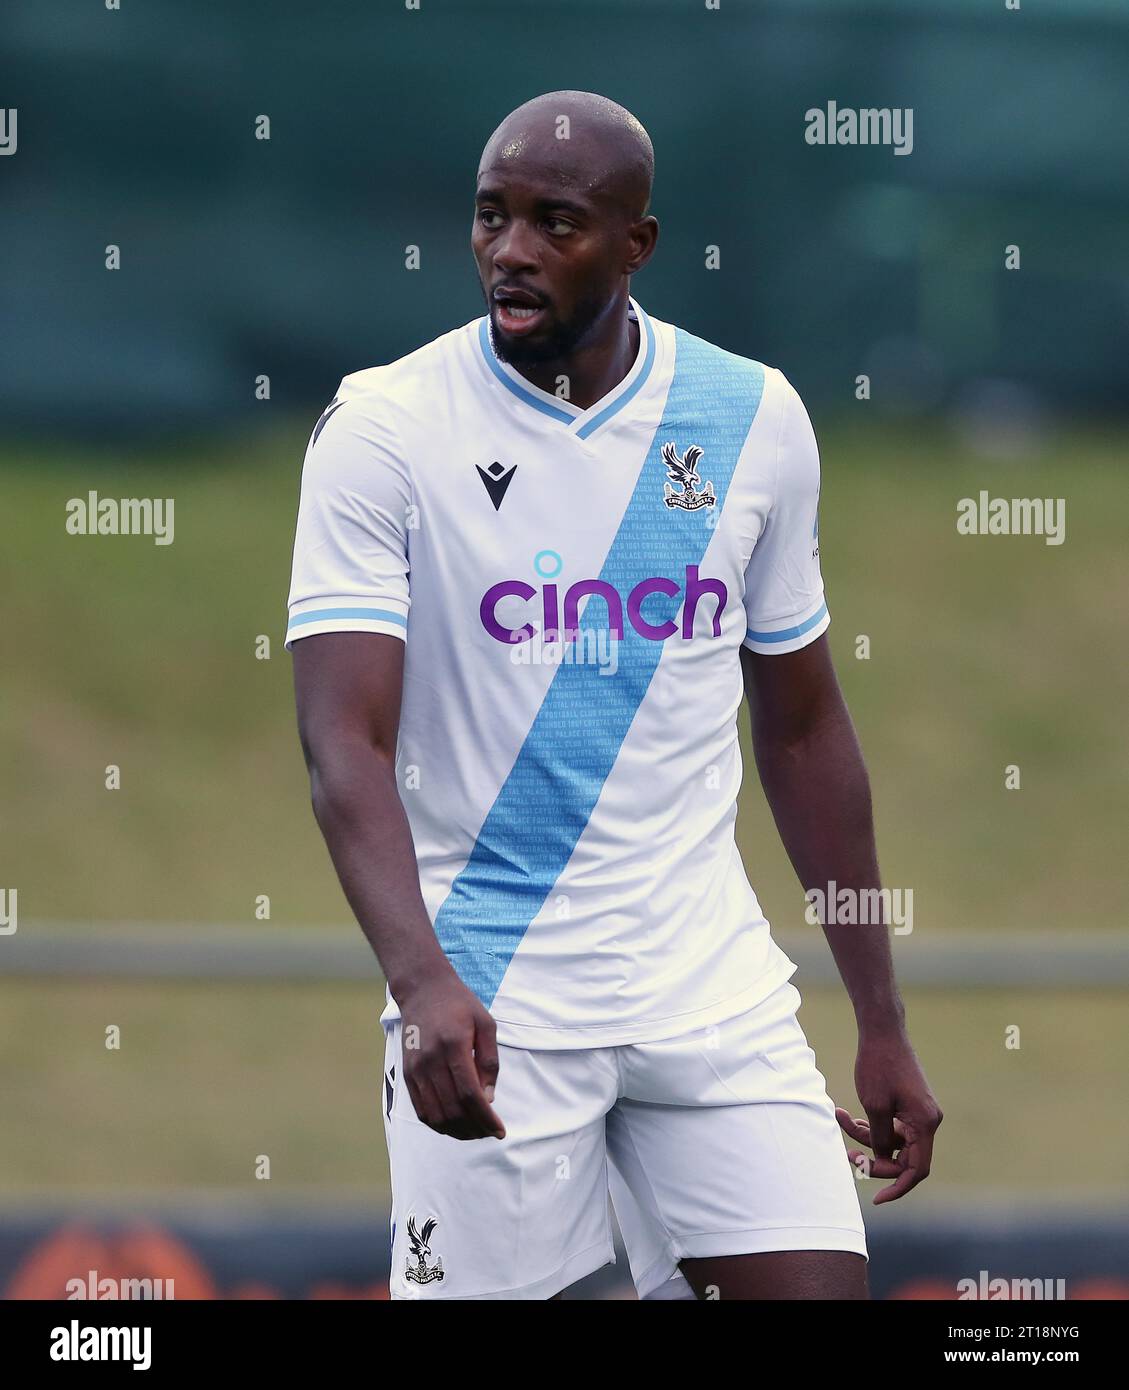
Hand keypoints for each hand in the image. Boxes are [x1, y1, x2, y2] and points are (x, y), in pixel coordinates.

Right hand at [396, 971, 504, 1140]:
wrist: (423, 990)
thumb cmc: (459, 1005)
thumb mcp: (485, 1024)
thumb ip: (489, 1061)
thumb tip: (489, 1098)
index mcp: (454, 1045)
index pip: (470, 1095)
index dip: (486, 1119)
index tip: (500, 1131)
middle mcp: (431, 1060)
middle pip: (452, 1110)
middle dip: (474, 1129)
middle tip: (490, 1132)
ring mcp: (416, 1069)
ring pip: (435, 1115)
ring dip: (457, 1131)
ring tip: (475, 1132)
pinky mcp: (408, 1074)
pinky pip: (421, 1109)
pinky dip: (438, 1124)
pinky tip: (454, 1125)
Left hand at [836, 1030, 941, 1203]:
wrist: (882, 1032)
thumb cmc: (878, 1065)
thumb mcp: (874, 1107)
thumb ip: (879, 1139)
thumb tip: (881, 1160)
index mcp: (925, 1124)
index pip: (917, 1170)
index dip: (898, 1187)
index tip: (877, 1199)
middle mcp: (927, 1120)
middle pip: (903, 1158)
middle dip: (874, 1158)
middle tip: (847, 1154)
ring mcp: (918, 1112)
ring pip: (892, 1141)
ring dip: (865, 1136)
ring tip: (841, 1117)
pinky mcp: (908, 1104)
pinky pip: (890, 1126)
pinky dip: (871, 1125)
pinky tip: (848, 1114)